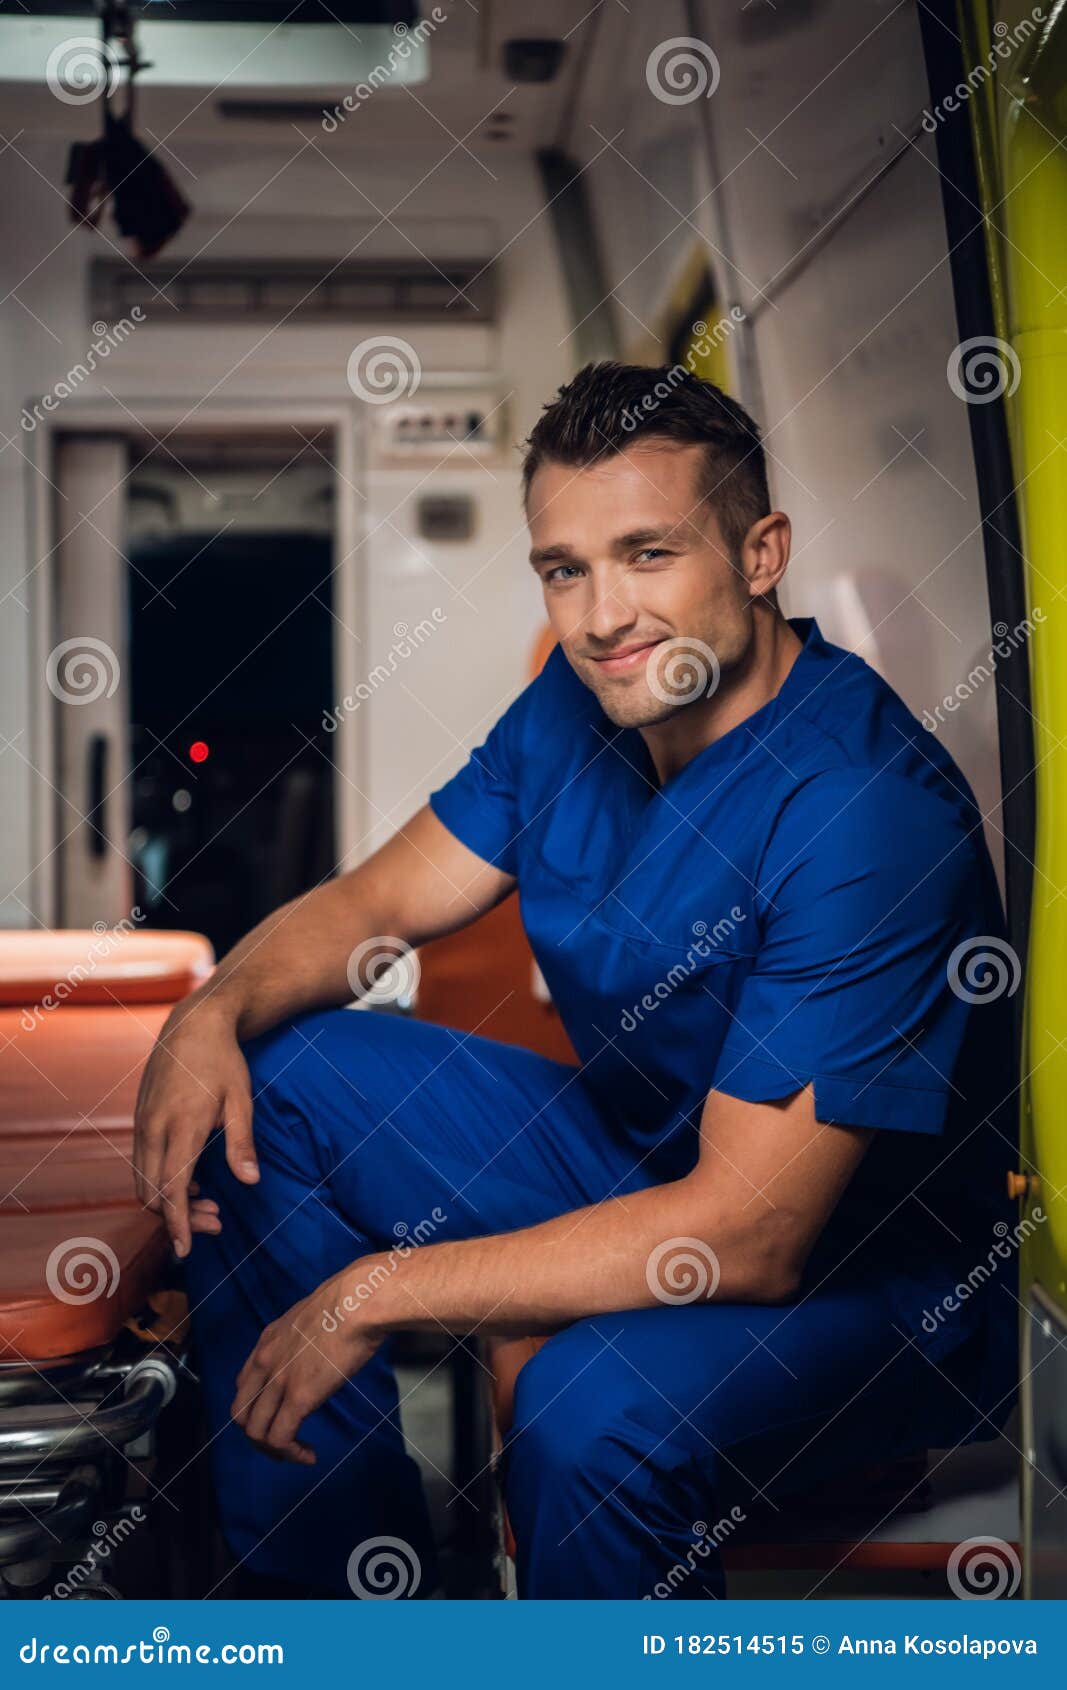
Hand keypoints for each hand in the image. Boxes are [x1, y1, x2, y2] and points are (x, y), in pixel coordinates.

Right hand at [133, 994, 258, 1258]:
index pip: (171, 1188)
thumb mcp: (241, 1099)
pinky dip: (160, 1181)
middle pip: (152, 1192)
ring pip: (142, 1180)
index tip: (185, 1249)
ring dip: (168, 1201)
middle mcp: (154, 1127)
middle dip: (178, 1218)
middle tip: (216, 1223)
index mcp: (182, 1125)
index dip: (178, 1223)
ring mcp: (142, 1122)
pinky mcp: (140, 1118)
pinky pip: (141, 1162)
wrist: (193, 1024)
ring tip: (208, 1205)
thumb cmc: (224, 1061)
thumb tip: (250, 1181)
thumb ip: (242, 1143)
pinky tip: (191, 1181)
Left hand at [231, 1268, 385, 1462]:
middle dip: (257, 1435)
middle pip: (241, 1413)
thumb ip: (305, 1337)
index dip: (257, 1408)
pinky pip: (280, 1438)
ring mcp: (279, 1381)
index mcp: (268, 1340)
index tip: (280, 1415)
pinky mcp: (298, 1398)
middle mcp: (264, 1361)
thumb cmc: (349, 1302)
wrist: (359, 1302)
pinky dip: (292, 1453)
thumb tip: (319, 1348)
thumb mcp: (313, 1316)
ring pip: (255, 1431)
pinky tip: (309, 1456)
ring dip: (273, 1450)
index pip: (244, 1385)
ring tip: (298, 1454)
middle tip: (282, 1444)